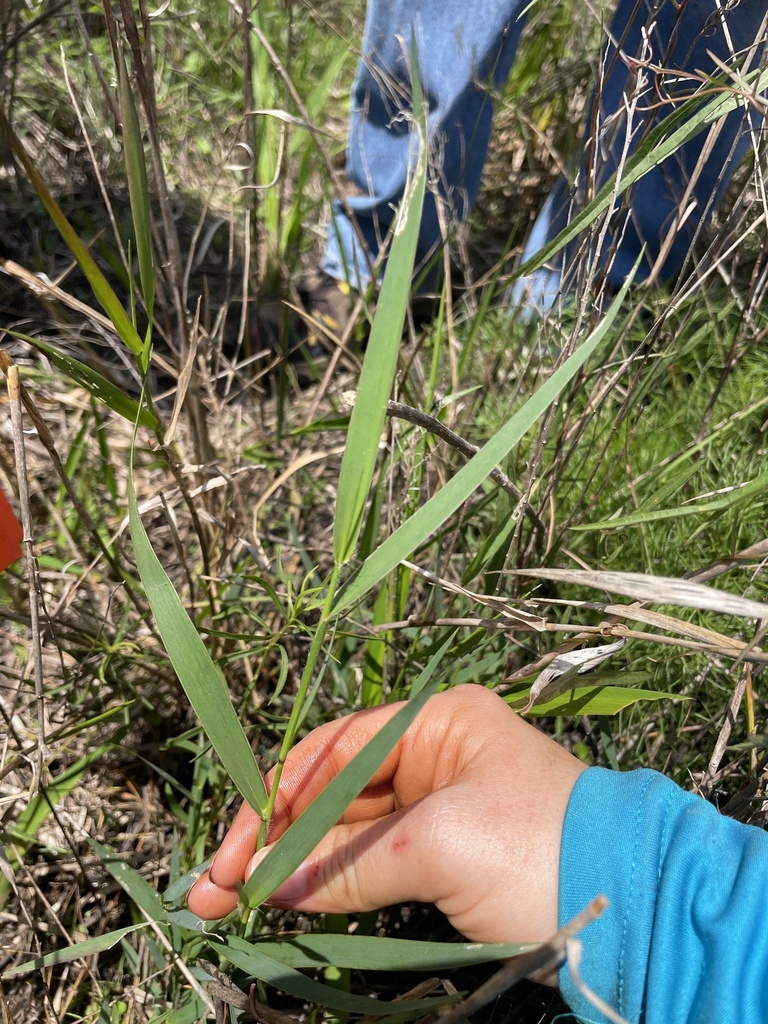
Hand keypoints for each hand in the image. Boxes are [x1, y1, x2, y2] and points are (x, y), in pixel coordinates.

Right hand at [187, 685, 584, 944]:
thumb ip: (347, 864)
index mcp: (435, 723)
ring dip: (291, 866)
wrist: (628, 906)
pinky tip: (285, 901)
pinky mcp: (442, 858)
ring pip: (345, 833)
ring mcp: (434, 809)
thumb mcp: (439, 845)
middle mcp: (430, 756)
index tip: (235, 850)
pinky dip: (328, 885)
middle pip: (331, 792)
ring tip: (230, 901)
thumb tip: (266, 886)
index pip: (334, 750)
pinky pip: (369, 866)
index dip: (276, 797)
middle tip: (214, 888)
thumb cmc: (537, 847)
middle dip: (273, 837)